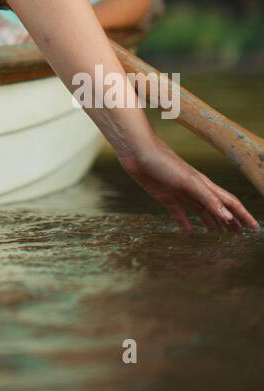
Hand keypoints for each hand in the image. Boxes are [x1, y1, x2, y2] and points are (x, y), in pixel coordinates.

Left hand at [119, 137, 259, 233]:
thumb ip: (207, 198)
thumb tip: (228, 217)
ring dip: (212, 224)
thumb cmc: (164, 162)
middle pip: (218, 209)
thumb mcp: (188, 181)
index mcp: (205, 185)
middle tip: (241, 237)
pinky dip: (185, 225)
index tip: (255, 229)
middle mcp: (196, 191)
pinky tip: (189, 234)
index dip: (243, 216)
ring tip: (220, 237)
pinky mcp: (166, 197)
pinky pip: (179, 214)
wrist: (138, 152)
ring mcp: (182, 194)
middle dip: (231, 222)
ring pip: (202, 213)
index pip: (230, 203)